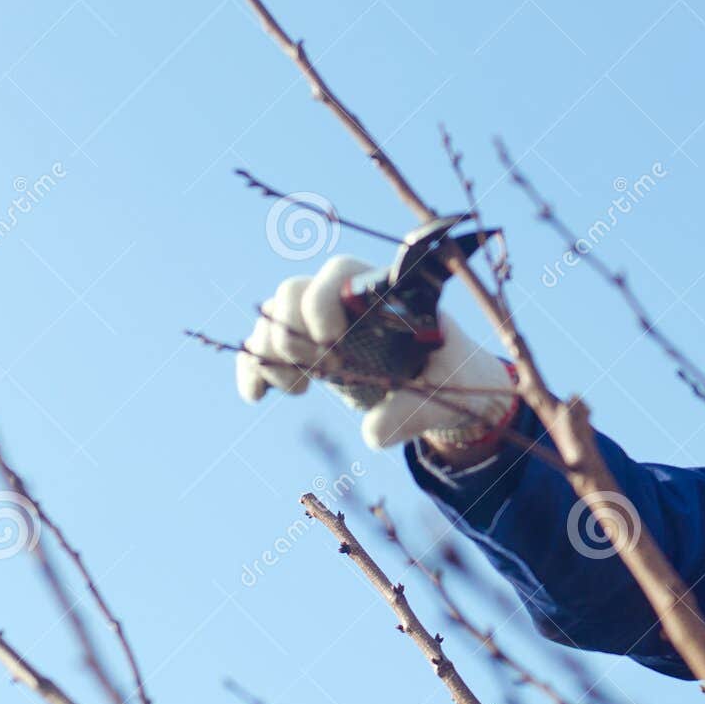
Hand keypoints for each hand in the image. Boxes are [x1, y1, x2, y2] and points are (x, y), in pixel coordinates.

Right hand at [235, 255, 515, 450]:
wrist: (446, 385)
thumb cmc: (451, 373)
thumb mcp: (446, 391)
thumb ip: (414, 408)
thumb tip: (372, 432)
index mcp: (382, 289)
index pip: (338, 271)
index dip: (323, 302)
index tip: (333, 345)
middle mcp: (344, 296)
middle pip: (291, 292)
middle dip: (294, 334)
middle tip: (326, 373)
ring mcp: (318, 320)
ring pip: (271, 318)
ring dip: (272, 355)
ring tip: (302, 390)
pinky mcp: (304, 349)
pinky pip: (263, 349)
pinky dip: (253, 370)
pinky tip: (256, 396)